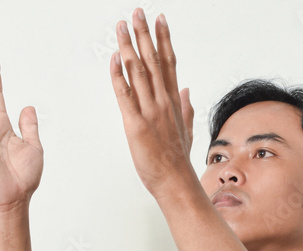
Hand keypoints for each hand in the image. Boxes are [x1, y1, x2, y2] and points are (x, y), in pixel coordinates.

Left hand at [110, 9, 195, 198]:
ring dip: (129, 46)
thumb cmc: (177, 160)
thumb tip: (187, 90)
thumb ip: (186, 107)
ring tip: (123, 26)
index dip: (164, 39)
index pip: (169, 63)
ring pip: (139, 72)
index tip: (161, 20)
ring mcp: (150, 112)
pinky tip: (114, 59)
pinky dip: (118, 76)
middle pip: (153, 60)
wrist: (176, 181)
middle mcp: (162, 102)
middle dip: (145, 34)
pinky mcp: (136, 124)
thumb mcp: (185, 130)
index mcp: (173, 102)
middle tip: (138, 12)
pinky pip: (125, 95)